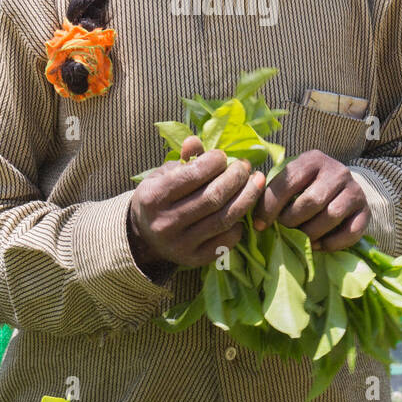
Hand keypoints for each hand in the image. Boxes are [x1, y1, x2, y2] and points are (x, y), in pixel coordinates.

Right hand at [128, 134, 266, 272]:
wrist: (144, 237)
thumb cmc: (159, 198)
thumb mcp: (164, 175)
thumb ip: (184, 160)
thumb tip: (195, 141)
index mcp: (153, 197)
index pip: (193, 175)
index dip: (214, 162)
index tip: (223, 156)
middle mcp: (165, 223)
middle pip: (213, 197)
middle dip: (236, 178)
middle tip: (245, 167)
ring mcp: (180, 244)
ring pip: (223, 219)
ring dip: (246, 198)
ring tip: (256, 182)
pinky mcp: (193, 259)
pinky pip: (225, 241)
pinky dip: (238, 225)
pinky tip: (241, 211)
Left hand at [251, 149, 370, 252]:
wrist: (346, 188)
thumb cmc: (309, 186)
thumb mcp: (293, 180)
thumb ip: (274, 192)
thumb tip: (254, 218)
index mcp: (312, 160)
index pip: (287, 184)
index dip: (270, 207)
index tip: (260, 225)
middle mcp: (337, 171)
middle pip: (310, 202)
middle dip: (292, 221)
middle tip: (284, 229)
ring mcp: (354, 190)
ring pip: (330, 217)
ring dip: (310, 234)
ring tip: (301, 238)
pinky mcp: (365, 211)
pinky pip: (349, 233)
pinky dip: (331, 244)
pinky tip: (319, 245)